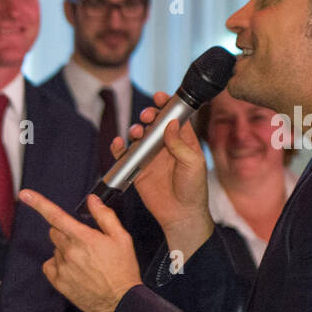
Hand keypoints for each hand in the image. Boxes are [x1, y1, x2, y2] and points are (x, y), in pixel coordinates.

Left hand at [19, 188, 141, 311]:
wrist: (121, 302)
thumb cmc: (123, 270)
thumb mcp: (121, 238)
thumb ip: (104, 216)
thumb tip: (93, 200)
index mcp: (84, 238)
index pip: (56, 216)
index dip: (38, 203)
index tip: (25, 194)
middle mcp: (69, 252)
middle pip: (55, 232)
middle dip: (66, 232)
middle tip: (84, 243)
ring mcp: (62, 268)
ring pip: (55, 249)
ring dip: (65, 251)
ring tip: (85, 262)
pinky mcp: (59, 282)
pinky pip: (50, 265)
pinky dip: (58, 265)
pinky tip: (74, 270)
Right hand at [112, 91, 212, 259]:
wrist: (180, 215)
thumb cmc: (193, 190)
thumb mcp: (193, 163)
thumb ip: (180, 144)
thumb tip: (170, 124)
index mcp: (183, 141)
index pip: (174, 117)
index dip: (167, 105)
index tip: (160, 96)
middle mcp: (166, 146)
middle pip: (154, 123)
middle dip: (149, 115)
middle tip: (147, 116)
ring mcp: (151, 157)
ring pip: (139, 136)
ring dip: (136, 129)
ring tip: (137, 132)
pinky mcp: (138, 170)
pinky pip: (125, 155)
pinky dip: (119, 148)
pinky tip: (119, 143)